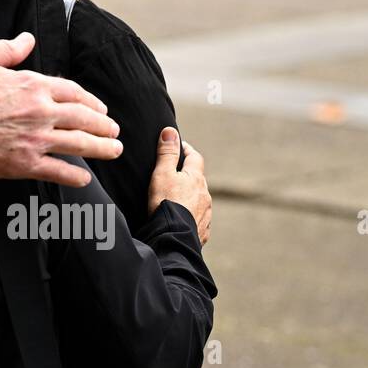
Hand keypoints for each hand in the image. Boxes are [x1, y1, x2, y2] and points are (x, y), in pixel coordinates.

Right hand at [0, 32, 121, 187]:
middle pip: (84, 118)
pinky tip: (83, 178)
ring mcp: (35, 139)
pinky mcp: (25, 163)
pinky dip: (75, 176)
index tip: (99, 108)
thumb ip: (7, 49)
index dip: (90, 100)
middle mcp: (39, 111)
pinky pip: (59, 171)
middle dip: (104, 125)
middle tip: (114, 131)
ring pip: (79, 144)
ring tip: (113, 151)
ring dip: (101, 148)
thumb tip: (27, 39)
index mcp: (31, 84)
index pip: (73, 92)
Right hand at [147, 128, 210, 244]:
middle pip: (198, 179)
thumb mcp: (162, 173)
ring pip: (199, 199)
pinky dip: (191, 214)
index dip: (186, 150)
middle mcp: (205, 194)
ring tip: (176, 197)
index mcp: (196, 178)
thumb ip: (166, 153)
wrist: (173, 236)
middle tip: (174, 172)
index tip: (178, 146)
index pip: (194, 157)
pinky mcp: (203, 230)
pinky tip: (182, 218)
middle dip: (187, 174)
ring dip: (190, 195)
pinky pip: (198, 217)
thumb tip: (170, 131)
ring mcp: (206, 213)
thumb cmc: (166, 203)